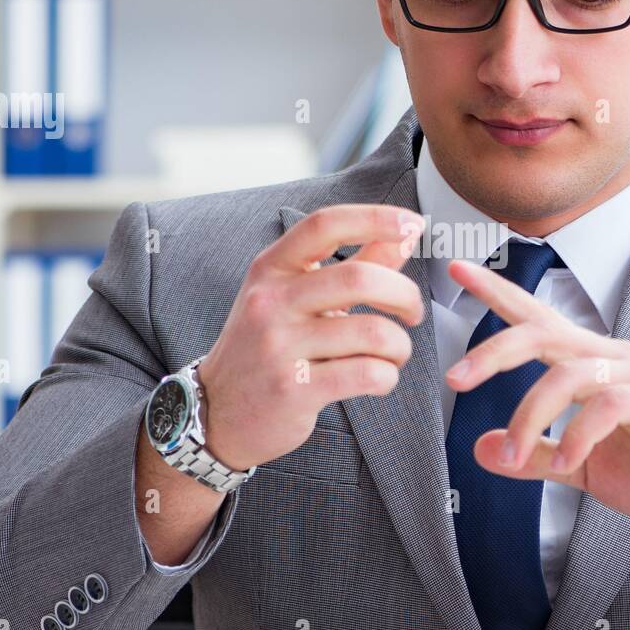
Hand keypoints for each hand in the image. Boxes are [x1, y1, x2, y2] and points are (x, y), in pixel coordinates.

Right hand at [196, 204, 425, 470]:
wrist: (217, 411)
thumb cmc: (266, 346)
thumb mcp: (294, 296)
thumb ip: (352, 264)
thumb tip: (404, 234)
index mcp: (272, 269)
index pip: (325, 225)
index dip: (375, 218)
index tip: (412, 223)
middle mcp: (272, 302)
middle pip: (360, 278)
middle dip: (405, 294)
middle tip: (412, 312)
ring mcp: (279, 346)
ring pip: (373, 333)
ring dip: (399, 346)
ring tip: (393, 354)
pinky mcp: (294, 389)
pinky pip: (367, 374)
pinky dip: (387, 376)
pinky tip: (379, 378)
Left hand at [444, 257, 629, 522]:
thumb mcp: (584, 468)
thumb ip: (535, 456)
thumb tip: (480, 449)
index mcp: (591, 364)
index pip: (537, 319)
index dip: (497, 293)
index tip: (456, 270)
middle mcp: (612, 358)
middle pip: (542, 332)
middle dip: (494, 350)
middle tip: (454, 378)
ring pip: (569, 372)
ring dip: (531, 416)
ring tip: (514, 456)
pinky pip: (609, 405)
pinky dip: (578, 436)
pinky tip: (568, 463)